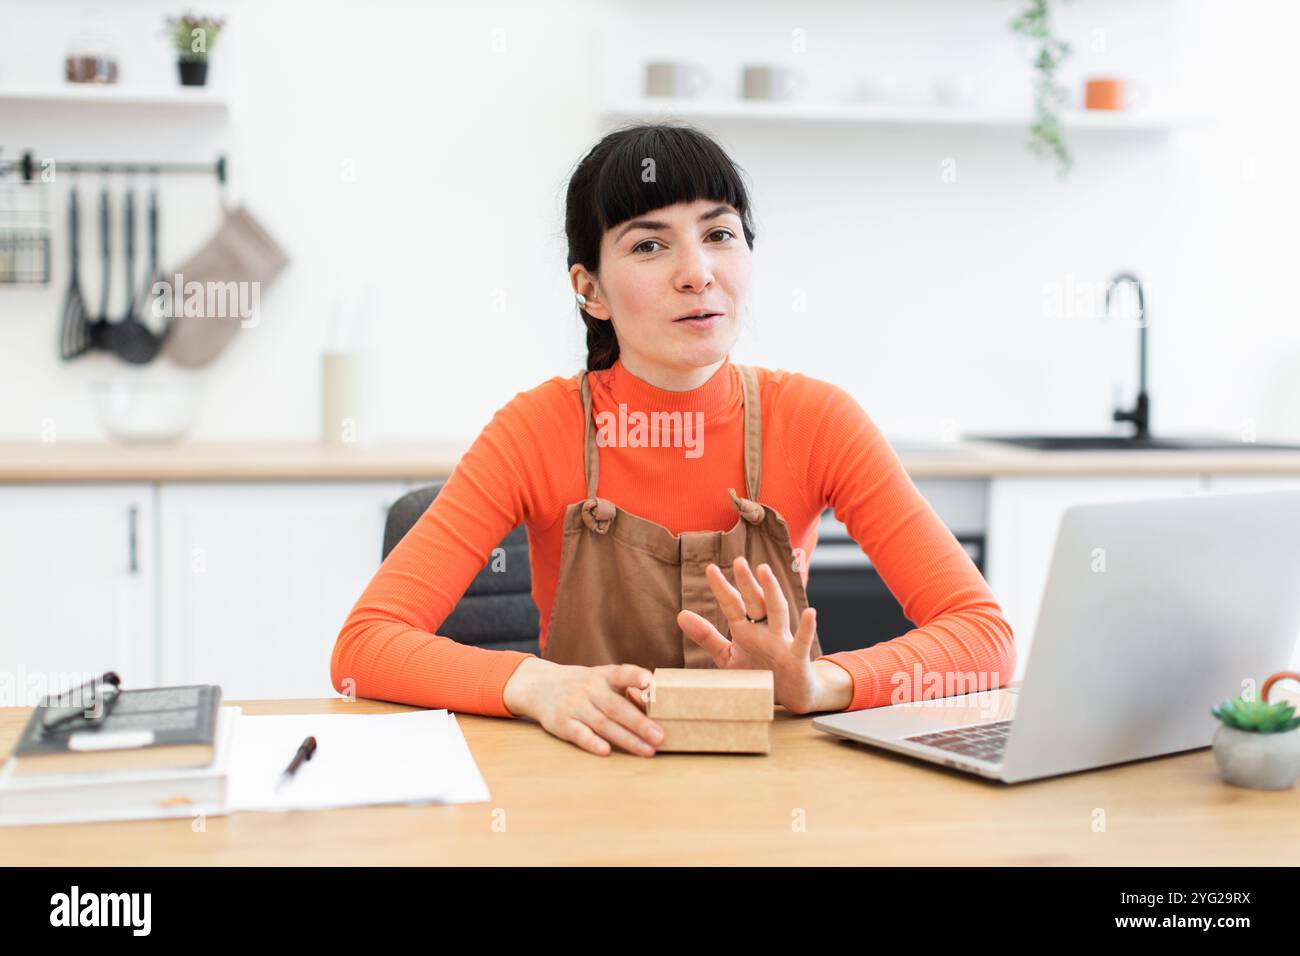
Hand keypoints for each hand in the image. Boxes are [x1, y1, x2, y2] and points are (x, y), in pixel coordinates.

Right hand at [503, 658, 663, 756]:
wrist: (542, 686)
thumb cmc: (586, 687)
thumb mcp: (604, 681)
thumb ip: (628, 694)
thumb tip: (659, 713)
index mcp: (604, 676)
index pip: (621, 673)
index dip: (635, 676)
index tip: (649, 681)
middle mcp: (589, 689)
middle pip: (616, 706)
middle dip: (639, 723)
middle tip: (660, 736)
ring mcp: (575, 705)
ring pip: (602, 723)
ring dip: (626, 738)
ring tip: (647, 750)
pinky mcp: (562, 722)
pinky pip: (578, 733)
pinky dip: (592, 742)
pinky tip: (607, 751)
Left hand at [677, 556, 831, 713]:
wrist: (793, 695)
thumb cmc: (759, 673)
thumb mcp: (728, 656)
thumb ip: (707, 636)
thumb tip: (680, 615)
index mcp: (746, 630)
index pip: (732, 605)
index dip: (721, 589)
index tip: (710, 569)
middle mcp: (764, 631)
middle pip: (755, 602)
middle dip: (747, 582)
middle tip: (738, 561)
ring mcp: (781, 642)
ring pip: (777, 612)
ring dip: (771, 591)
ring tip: (764, 571)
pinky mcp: (796, 659)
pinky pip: (801, 642)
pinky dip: (806, 628)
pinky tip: (810, 612)